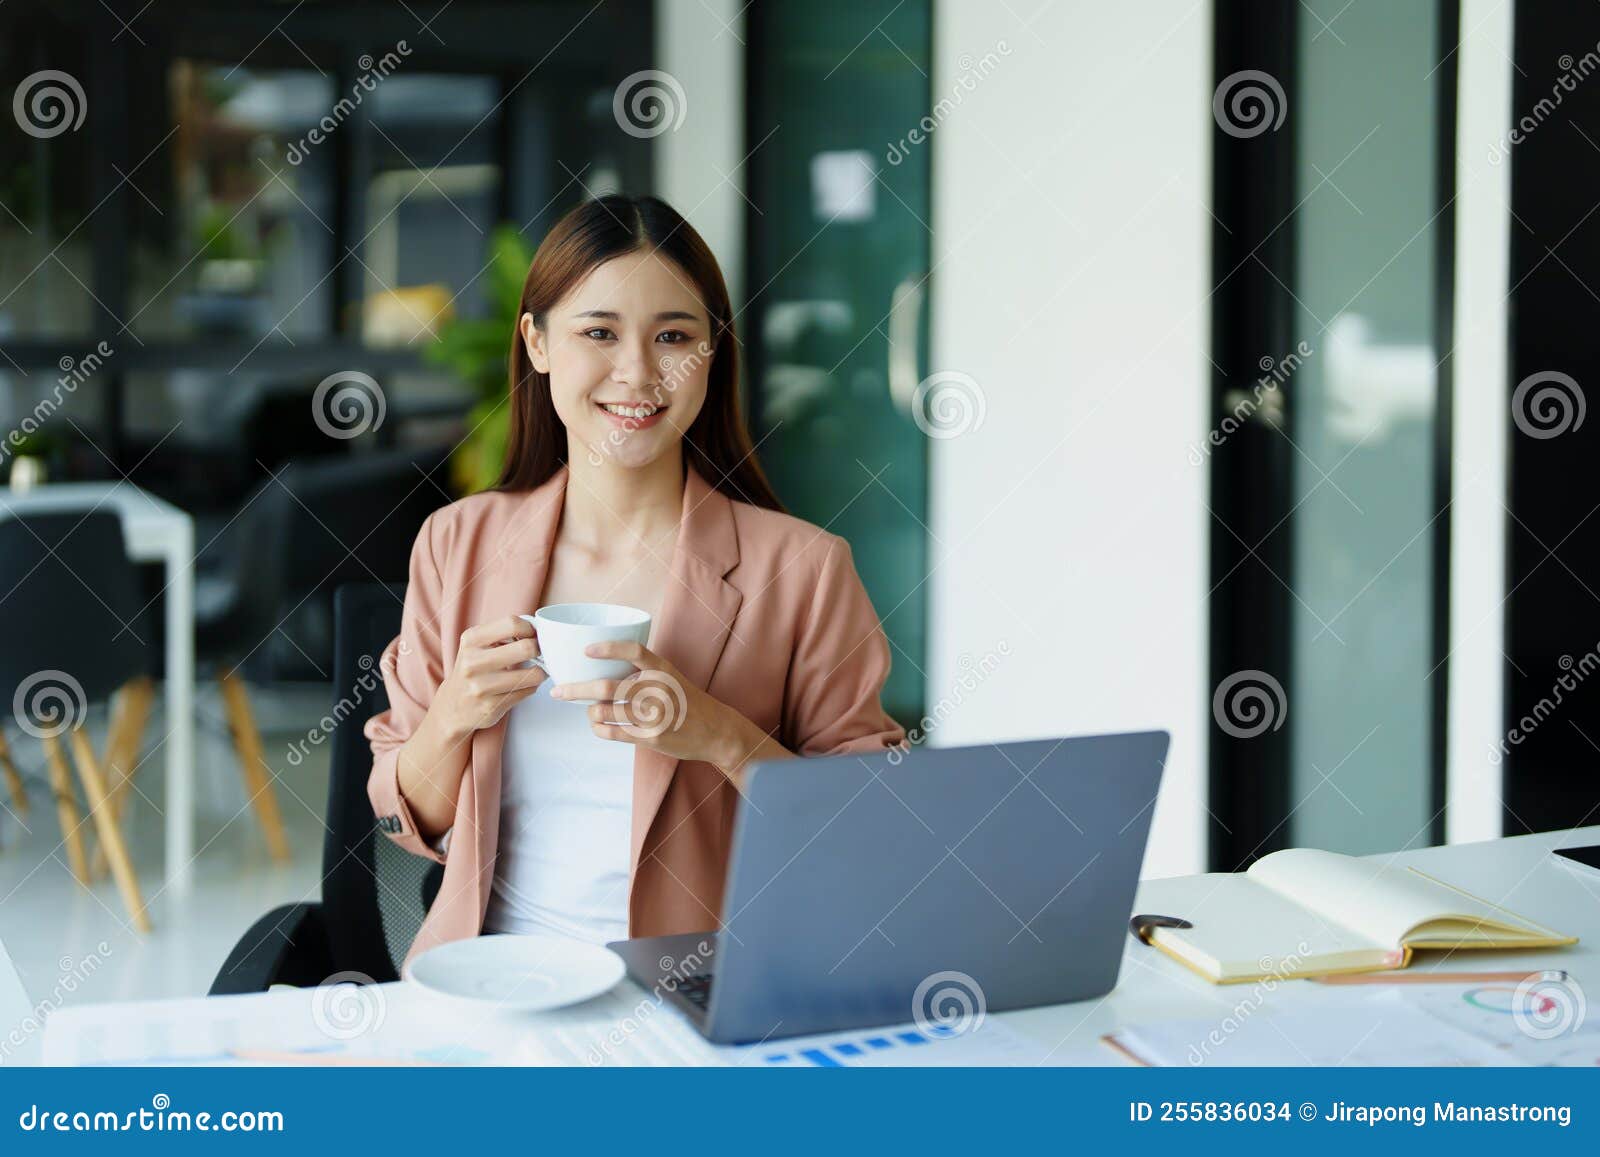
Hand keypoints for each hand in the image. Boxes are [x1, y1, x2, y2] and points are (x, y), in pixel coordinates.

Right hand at [433, 615, 547, 735]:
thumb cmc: (472, 671)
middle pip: (526, 648)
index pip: (512, 624)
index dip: (530, 628)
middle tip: (539, 653)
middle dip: (539, 650)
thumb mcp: (476, 646)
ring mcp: (481, 686)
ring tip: (535, 671)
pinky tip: (523, 686)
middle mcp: (473, 662)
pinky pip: (528, 691)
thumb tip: (536, 628)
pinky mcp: (492, 706)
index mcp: (471, 640)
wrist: (452, 707)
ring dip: (540, 672)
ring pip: (532, 674)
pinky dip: (531, 687)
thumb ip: (501, 634)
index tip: (533, 635)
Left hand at [551, 640, 781, 778]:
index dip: (608, 649)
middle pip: (606, 687)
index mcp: (662, 669)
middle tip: (558, 691)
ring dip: (589, 712)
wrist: (716, 731)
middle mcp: (657, 690)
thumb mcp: (672, 677)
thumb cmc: (688, 701)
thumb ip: (644, 671)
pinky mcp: (650, 738)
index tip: (586, 649)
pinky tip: (598, 725)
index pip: (633, 651)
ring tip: (588, 711)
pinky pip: (613, 733)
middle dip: (576, 690)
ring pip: (605, 712)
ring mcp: (653, 716)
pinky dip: (599, 729)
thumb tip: (604, 666)